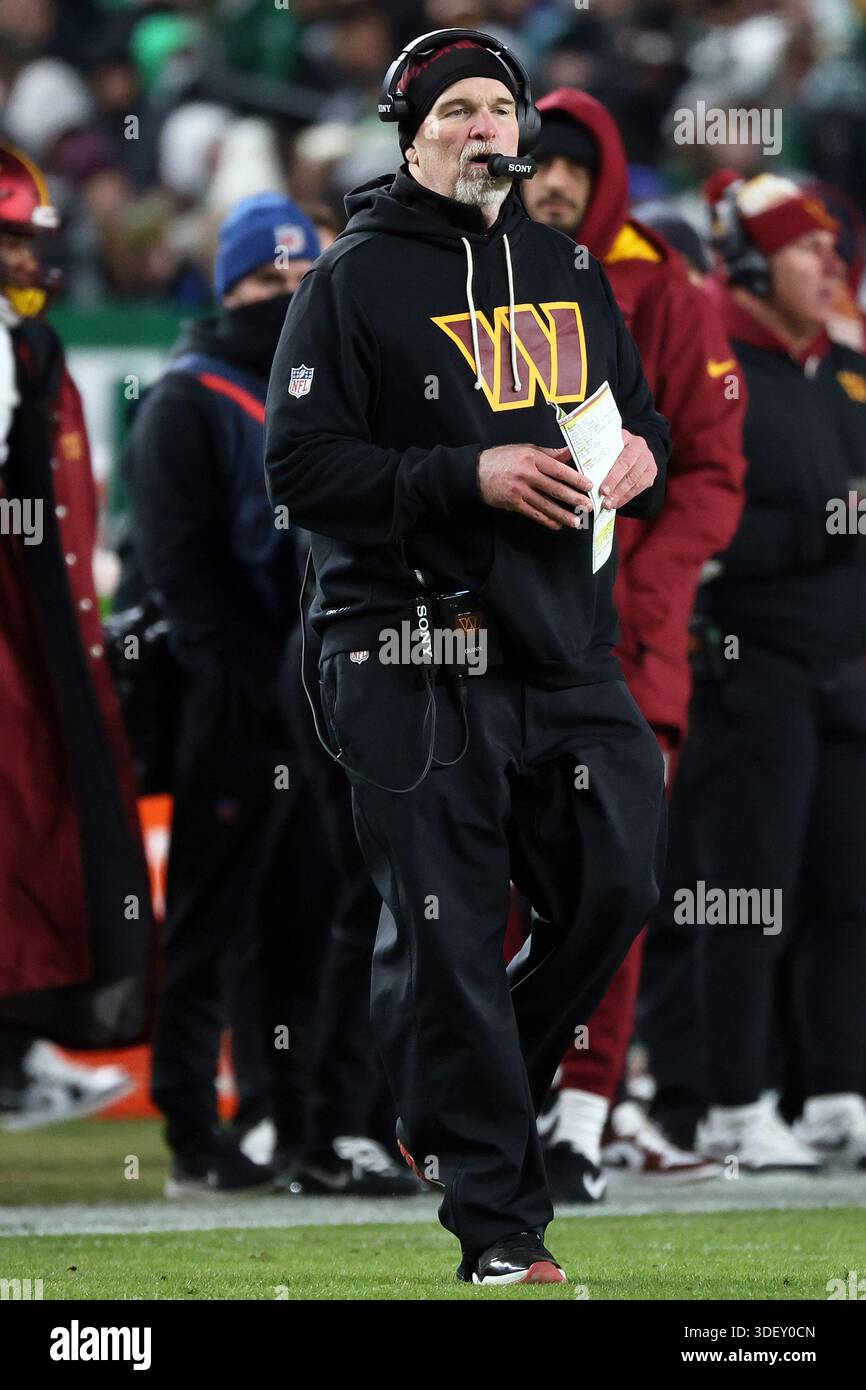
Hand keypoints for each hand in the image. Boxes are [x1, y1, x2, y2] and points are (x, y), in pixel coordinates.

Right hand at [477, 444, 593, 531]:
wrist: (476, 472)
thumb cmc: (503, 458)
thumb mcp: (526, 449)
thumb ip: (549, 454)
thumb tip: (570, 452)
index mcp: (532, 458)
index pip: (558, 470)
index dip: (575, 479)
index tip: (588, 486)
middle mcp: (527, 474)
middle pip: (555, 489)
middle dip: (574, 499)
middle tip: (588, 506)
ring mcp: (519, 490)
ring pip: (546, 505)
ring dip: (563, 514)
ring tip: (577, 521)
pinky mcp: (513, 503)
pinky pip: (534, 514)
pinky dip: (547, 520)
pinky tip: (557, 525)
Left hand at [598, 430, 656, 510]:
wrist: (630, 448)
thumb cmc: (610, 447)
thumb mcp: (602, 443)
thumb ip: (590, 450)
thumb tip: (568, 455)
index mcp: (628, 438)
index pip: (622, 460)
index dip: (613, 477)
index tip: (602, 490)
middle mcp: (641, 448)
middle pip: (629, 472)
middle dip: (616, 489)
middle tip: (605, 502)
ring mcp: (648, 461)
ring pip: (635, 482)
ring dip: (621, 495)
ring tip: (608, 505)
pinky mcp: (651, 473)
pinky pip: (640, 488)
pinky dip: (627, 497)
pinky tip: (616, 504)